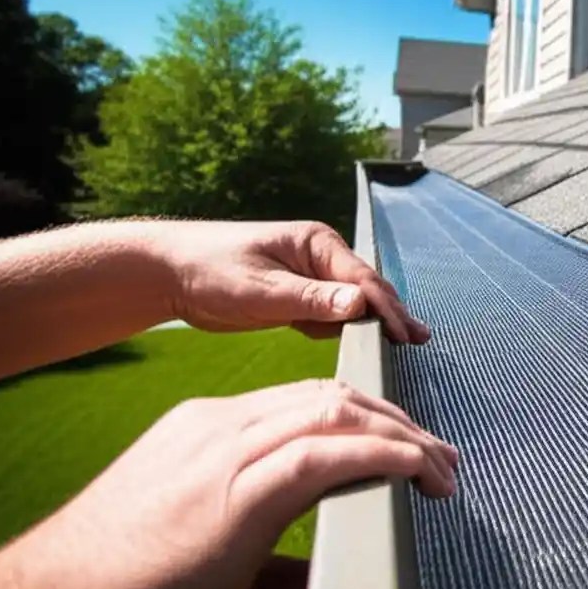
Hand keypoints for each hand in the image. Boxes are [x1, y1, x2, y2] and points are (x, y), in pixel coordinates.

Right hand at [0, 379, 458, 588]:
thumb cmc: (121, 587)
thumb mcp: (210, 558)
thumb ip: (274, 560)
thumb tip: (325, 577)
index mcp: (212, 432)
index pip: (310, 404)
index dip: (371, 423)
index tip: (414, 451)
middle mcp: (221, 427)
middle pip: (332, 399)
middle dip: (398, 425)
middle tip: (444, 460)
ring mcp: (222, 451)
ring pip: (334, 415)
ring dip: (400, 440)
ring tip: (441, 470)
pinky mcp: (229, 491)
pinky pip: (320, 454)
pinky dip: (377, 455)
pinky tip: (412, 468)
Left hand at [156, 220, 428, 342]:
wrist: (167, 273)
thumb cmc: (210, 271)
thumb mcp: (261, 290)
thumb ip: (311, 299)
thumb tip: (360, 306)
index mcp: (317, 243)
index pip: (364, 280)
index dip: (388, 309)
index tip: (407, 336)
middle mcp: (320, 257)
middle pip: (366, 290)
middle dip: (392, 315)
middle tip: (420, 340)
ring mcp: (310, 277)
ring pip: (351, 304)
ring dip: (372, 324)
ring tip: (402, 345)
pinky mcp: (297, 297)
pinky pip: (330, 315)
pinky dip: (345, 329)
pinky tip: (363, 343)